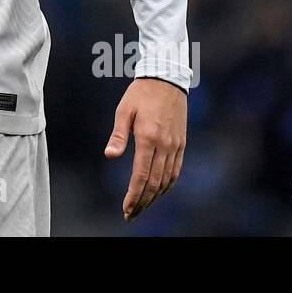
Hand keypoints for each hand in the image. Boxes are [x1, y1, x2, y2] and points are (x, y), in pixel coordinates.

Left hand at [104, 77, 186, 221]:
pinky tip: (158, 190)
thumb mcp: (124, 111)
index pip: (141, 176)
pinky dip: (167, 184)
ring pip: (167, 180)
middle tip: (131, 214)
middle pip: (154, 183)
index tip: (126, 208)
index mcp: (148, 138)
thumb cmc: (140, 93)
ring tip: (142, 206)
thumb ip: (118, 135)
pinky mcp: (181, 143)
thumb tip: (110, 156)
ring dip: (155, 197)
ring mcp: (175, 145)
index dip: (134, 195)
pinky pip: (176, 170)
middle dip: (143, 202)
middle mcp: (164, 145)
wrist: (166, 78)